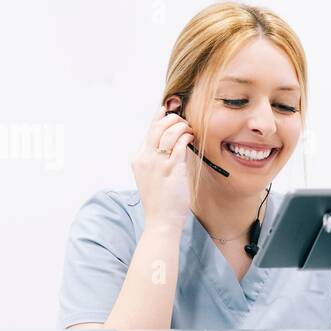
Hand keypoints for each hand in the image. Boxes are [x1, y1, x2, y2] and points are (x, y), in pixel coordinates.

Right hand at [132, 108, 194, 231]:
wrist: (161, 220)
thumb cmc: (159, 201)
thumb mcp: (149, 177)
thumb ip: (154, 160)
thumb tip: (168, 145)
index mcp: (138, 159)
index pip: (148, 131)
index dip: (158, 118)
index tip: (166, 110)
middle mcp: (146, 158)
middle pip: (158, 127)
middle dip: (172, 119)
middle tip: (183, 121)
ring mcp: (158, 163)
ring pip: (170, 132)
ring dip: (182, 126)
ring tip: (189, 130)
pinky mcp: (172, 168)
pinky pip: (180, 144)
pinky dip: (187, 137)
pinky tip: (191, 138)